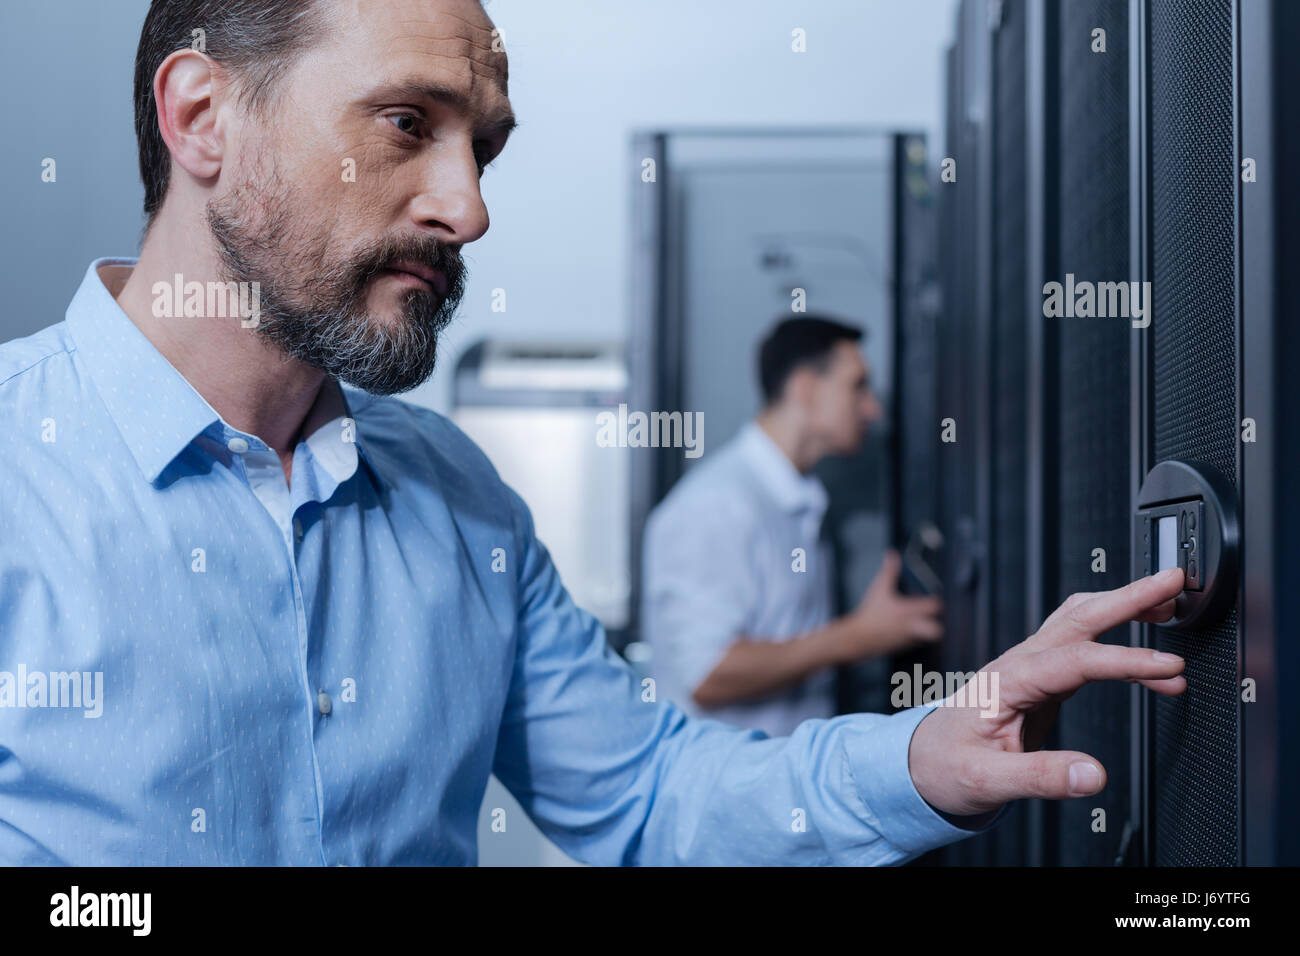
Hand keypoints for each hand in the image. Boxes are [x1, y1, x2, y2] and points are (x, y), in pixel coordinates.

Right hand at [839, 549, 942, 659]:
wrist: (858, 637)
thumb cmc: (870, 612)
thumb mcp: (879, 588)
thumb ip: (889, 570)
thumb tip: (892, 554)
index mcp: (908, 611)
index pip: (933, 607)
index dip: (936, 602)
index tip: (935, 598)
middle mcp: (912, 626)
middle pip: (936, 630)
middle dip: (938, 623)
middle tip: (934, 616)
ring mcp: (909, 639)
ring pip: (928, 638)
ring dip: (928, 630)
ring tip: (923, 622)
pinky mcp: (904, 647)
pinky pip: (917, 643)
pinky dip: (917, 637)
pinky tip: (909, 631)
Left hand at [907, 568, 1186, 816]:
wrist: (922, 761)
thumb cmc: (944, 765)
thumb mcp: (985, 780)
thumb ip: (1040, 778)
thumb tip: (1093, 776)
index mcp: (1006, 681)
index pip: (1075, 659)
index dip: (1125, 660)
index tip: (1168, 667)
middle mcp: (1019, 663)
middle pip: (1078, 616)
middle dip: (1128, 596)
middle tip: (1173, 581)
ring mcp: (1030, 666)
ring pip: (1080, 621)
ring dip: (1125, 609)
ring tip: (1174, 607)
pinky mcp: (1041, 678)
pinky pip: (1086, 649)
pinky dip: (1122, 647)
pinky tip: (1154, 665)